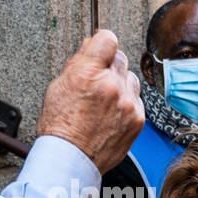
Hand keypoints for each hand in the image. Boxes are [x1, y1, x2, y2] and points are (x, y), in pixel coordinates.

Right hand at [38, 29, 143, 173]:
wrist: (71, 159)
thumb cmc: (60, 126)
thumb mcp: (59, 86)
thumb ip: (78, 63)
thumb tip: (91, 45)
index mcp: (87, 73)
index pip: (108, 38)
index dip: (102, 43)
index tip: (99, 50)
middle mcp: (110, 85)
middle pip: (120, 58)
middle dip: (109, 66)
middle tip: (96, 83)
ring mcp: (127, 103)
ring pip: (131, 78)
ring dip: (120, 85)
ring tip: (104, 102)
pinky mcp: (137, 118)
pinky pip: (137, 100)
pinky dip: (126, 104)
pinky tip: (111, 115)